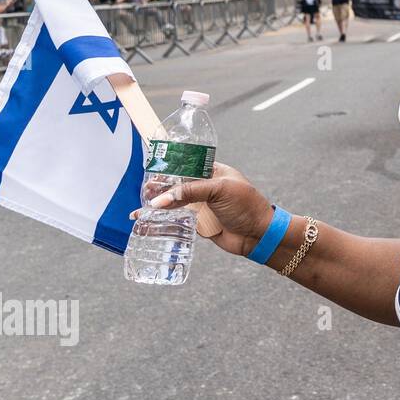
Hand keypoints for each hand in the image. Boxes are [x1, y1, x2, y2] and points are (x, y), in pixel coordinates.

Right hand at [130, 162, 274, 257]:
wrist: (258, 235)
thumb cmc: (246, 206)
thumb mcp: (220, 190)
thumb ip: (190, 191)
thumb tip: (160, 200)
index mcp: (214, 172)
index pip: (187, 164)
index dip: (170, 166)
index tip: (152, 166)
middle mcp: (206, 187)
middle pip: (177, 184)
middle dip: (160, 186)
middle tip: (144, 188)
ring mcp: (202, 205)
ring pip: (174, 202)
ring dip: (158, 203)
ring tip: (141, 204)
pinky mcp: (198, 222)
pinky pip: (176, 219)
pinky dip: (162, 219)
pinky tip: (146, 219)